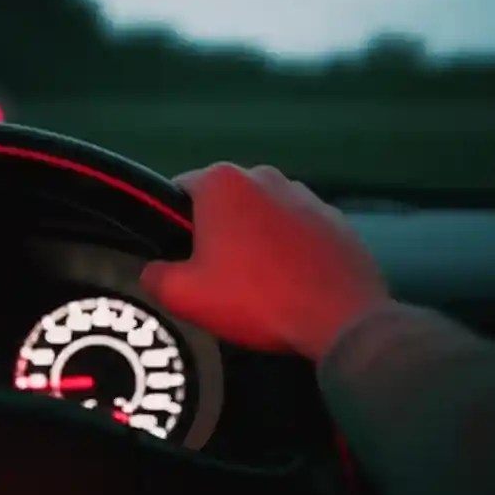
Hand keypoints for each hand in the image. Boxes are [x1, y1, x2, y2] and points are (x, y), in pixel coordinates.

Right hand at [141, 163, 388, 359]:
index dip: (172, 225)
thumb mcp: (186, 296)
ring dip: (253, 236)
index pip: (177, 191)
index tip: (179, 258)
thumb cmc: (256, 298)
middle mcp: (263, 174)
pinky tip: (290, 281)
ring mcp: (305, 193)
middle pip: (222, 201)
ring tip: (257, 280)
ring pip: (261, 212)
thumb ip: (155, 276)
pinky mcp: (335, 217)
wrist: (341, 319)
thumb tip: (153, 270)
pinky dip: (288, 246)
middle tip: (215, 273)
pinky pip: (297, 227)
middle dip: (215, 229)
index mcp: (222, 182)